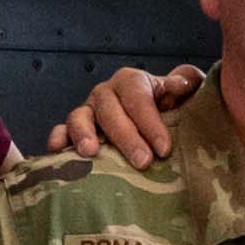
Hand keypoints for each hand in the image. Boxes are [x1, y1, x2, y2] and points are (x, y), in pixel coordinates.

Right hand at [46, 59, 203, 161]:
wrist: (157, 120)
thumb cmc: (172, 109)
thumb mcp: (184, 93)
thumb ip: (187, 83)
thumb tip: (179, 84)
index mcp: (131, 82)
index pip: (138, 97)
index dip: (150, 122)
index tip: (164, 149)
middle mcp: (105, 94)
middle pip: (110, 110)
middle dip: (126, 137)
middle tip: (143, 162)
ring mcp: (87, 112)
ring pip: (79, 117)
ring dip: (83, 133)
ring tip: (91, 152)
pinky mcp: (74, 131)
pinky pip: (60, 131)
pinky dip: (57, 140)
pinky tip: (57, 151)